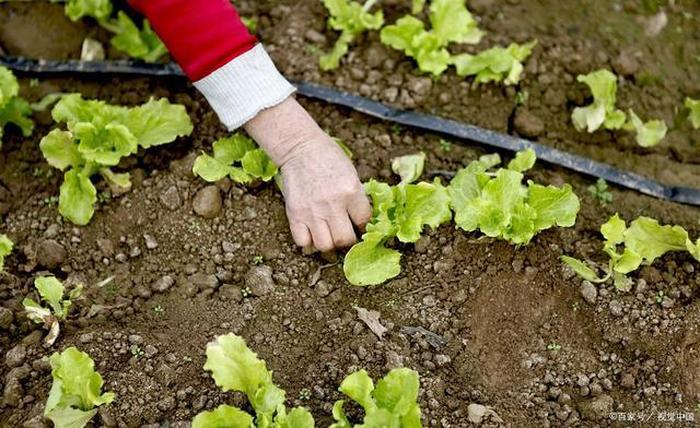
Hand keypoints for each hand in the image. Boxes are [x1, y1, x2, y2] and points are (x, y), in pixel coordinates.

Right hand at [244, 97, 370, 250]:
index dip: (363, 227)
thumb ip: (356, 199)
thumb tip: (362, 223)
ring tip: (329, 235)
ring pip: (325, 245)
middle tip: (345, 234)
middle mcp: (332, 204)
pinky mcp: (295, 214)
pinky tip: (312, 233)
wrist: (300, 147)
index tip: (360, 226)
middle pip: (344, 240)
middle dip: (347, 240)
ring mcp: (312, 211)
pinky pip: (303, 242)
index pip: (364, 222)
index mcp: (351, 191)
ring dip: (329, 244)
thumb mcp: (351, 174)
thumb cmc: (328, 157)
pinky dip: (309, 242)